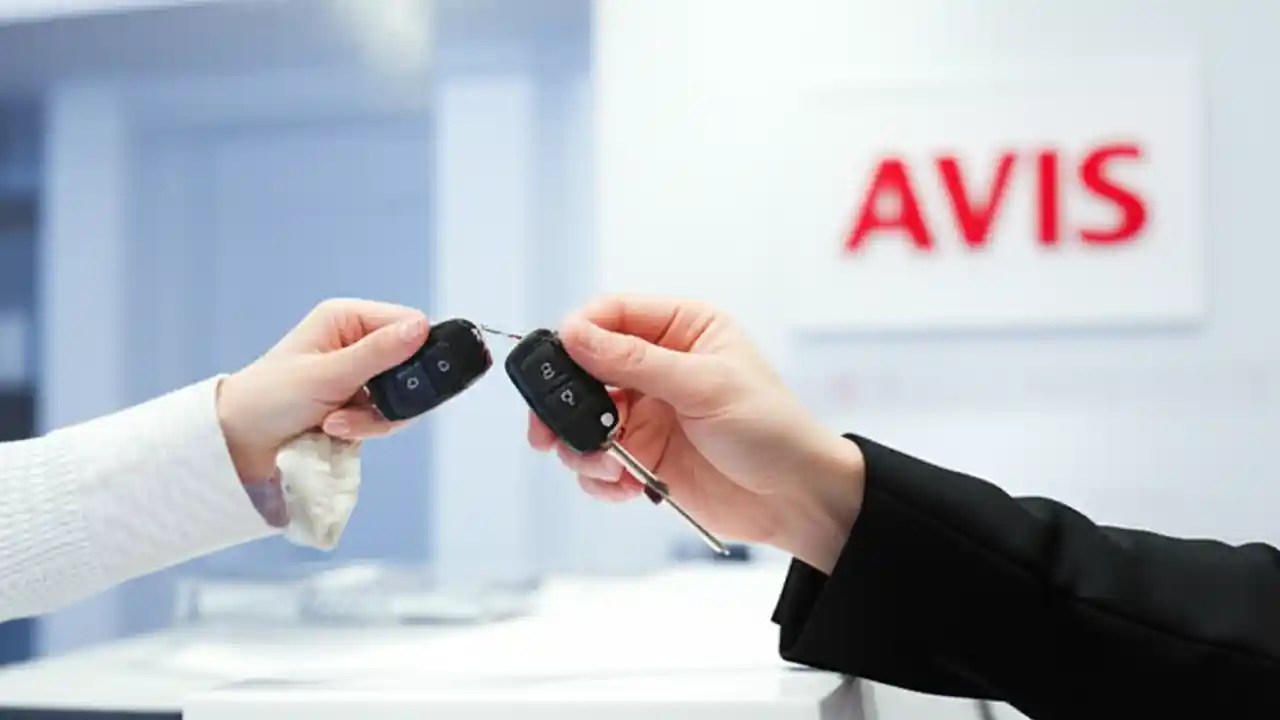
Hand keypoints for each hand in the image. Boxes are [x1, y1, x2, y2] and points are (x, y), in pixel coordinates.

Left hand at [216, 298, 428, 481]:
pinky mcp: (358, 403)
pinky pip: (385, 416)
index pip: (408, 324)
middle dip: (390, 396)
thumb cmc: (270, 399)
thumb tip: (422, 326)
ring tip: (335, 425)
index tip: (404, 381)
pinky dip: (365, 428)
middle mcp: (357, 341)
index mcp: (348, 319)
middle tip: (363, 411)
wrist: (238, 442)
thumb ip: (378, 353)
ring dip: (372, 418)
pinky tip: (333, 431)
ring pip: (400, 396)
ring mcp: (359, 375)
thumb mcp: (328, 375)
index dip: (415, 352)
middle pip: (410, 364)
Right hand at [527, 295, 864, 572]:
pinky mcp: (643, 456)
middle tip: (547, 428)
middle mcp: (659, 368)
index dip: (580, 332)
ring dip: (582, 445)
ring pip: (583, 418)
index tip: (557, 355)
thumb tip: (577, 334)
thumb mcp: (705, 386)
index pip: (614, 314)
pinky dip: (599, 476)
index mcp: (683, 330)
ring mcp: (648, 414)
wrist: (795, 500)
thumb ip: (636, 361)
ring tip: (606, 465)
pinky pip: (598, 461)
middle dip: (564, 400)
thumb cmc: (771, 430)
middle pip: (586, 368)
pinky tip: (625, 485)